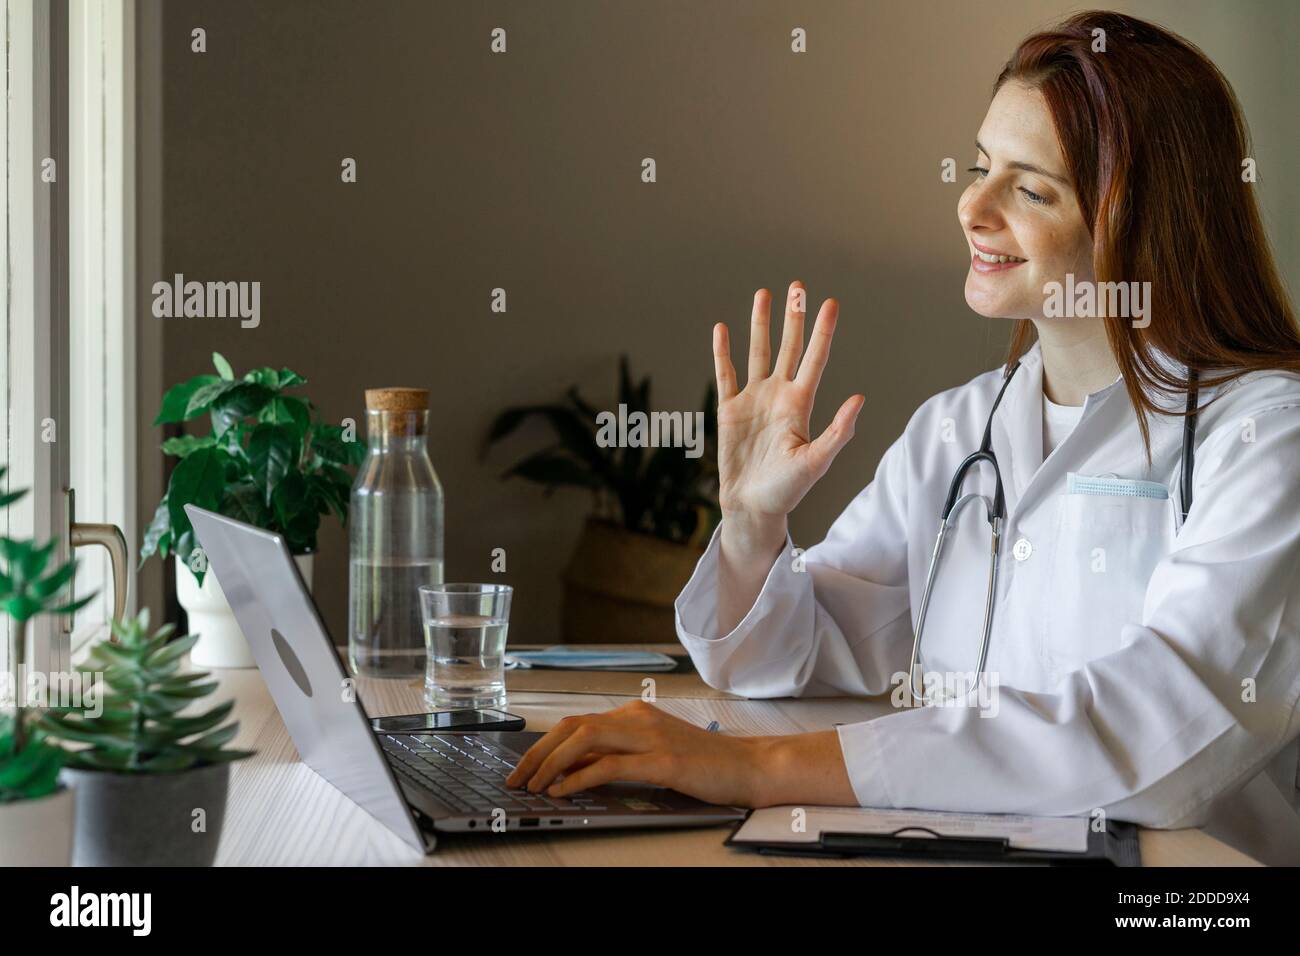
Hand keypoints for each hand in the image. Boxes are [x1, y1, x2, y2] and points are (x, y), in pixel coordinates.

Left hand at [503, 700, 858, 808]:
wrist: (749, 766)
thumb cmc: (705, 764)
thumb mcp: (654, 752)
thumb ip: (617, 754)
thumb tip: (571, 771)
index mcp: (634, 712)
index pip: (576, 722)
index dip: (544, 744)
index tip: (524, 767)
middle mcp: (638, 717)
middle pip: (572, 726)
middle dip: (537, 753)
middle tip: (517, 778)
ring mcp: (649, 736)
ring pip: (584, 739)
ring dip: (551, 764)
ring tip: (534, 786)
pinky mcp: (661, 760)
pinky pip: (609, 765)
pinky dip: (579, 778)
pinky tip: (564, 790)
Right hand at [713, 283, 863, 529]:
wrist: (752, 507)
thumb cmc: (787, 490)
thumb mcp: (816, 462)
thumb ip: (837, 431)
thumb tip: (859, 398)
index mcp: (801, 405)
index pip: (815, 359)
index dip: (823, 331)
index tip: (831, 303)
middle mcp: (779, 396)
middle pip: (788, 347)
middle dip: (793, 317)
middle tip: (797, 287)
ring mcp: (754, 400)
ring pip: (758, 352)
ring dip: (760, 324)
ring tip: (764, 294)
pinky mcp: (730, 409)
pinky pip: (726, 374)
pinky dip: (723, 351)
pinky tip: (722, 328)